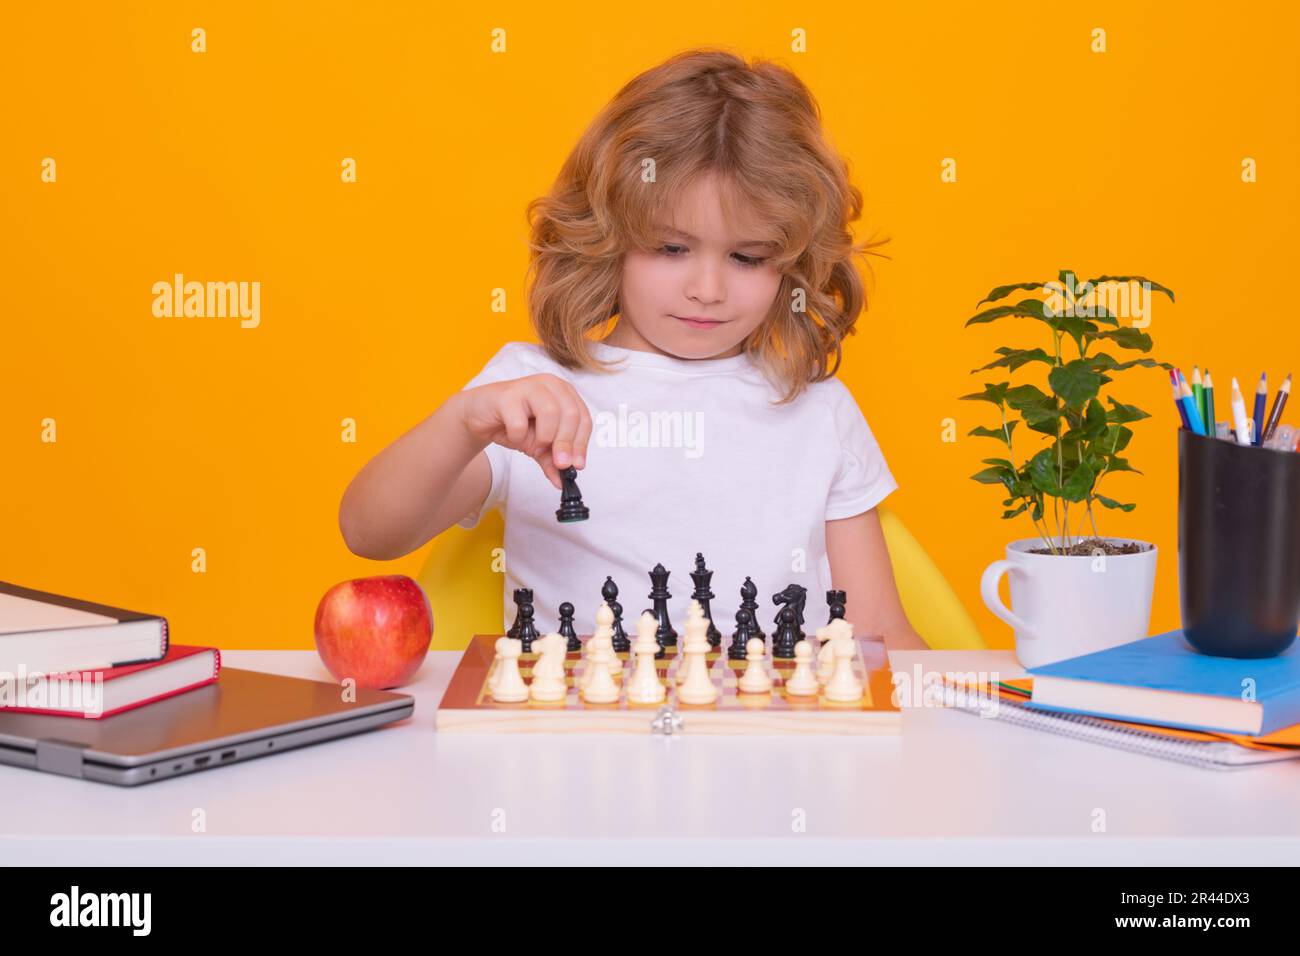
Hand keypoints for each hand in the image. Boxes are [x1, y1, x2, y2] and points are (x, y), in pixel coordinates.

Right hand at [458, 374, 592, 489]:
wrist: (479, 416)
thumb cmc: (513, 423)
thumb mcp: (538, 446)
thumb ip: (552, 461)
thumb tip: (562, 481)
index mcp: (564, 393)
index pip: (583, 418)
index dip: (581, 444)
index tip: (576, 466)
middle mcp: (550, 384)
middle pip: (571, 414)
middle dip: (566, 444)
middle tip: (560, 464)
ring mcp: (529, 386)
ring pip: (550, 413)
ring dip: (544, 438)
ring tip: (533, 447)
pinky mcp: (507, 395)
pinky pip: (519, 422)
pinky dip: (518, 436)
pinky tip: (512, 435)